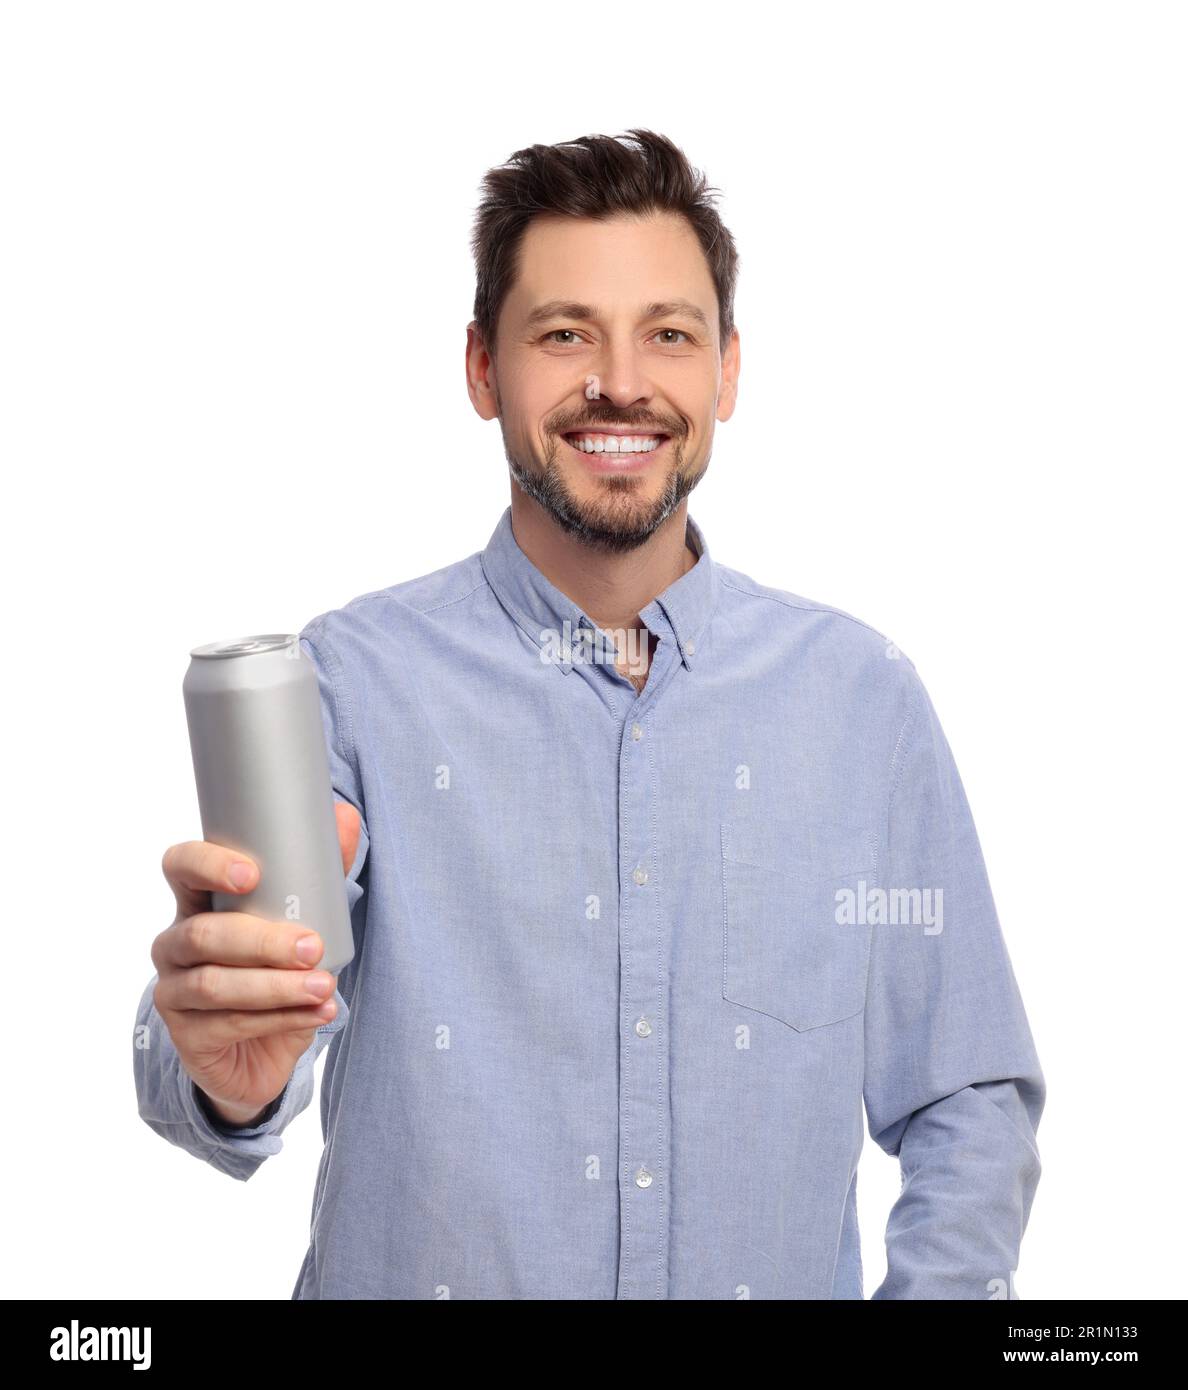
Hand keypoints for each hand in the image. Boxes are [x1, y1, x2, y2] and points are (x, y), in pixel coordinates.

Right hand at [151, 802, 360, 1126]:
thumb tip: (344, 816)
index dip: (206, 865)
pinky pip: (228, 1024)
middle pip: (204, 934)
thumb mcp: (302, 920)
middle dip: (262, 941)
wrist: (261, 1050)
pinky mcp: (187, 1035)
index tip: (251, 873)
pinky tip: (316, 1012)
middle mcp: (176, 943)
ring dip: (275, 986)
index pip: (180, 867)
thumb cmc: (276, 968)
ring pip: (215, 984)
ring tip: (323, 986)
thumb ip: (321, 873)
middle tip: (311, 946)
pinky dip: (280, 1018)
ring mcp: (175, 991)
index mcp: (198, 902)